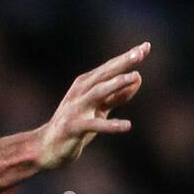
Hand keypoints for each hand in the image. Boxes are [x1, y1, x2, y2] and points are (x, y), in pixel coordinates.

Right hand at [34, 42, 149, 168]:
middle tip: (140, 53)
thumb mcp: (99, 108)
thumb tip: (138, 78)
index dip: (127, 57)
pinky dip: (110, 125)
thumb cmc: (76, 125)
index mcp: (85, 84)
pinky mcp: (73, 127)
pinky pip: (93, 125)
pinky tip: (127, 126)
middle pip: (104, 74)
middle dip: (122, 63)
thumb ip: (117, 95)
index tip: (146, 46)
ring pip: (98, 92)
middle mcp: (80, 92)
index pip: (109, 67)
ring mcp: (75, 108)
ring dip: (116, 84)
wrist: (47, 146)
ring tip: (135, 76)